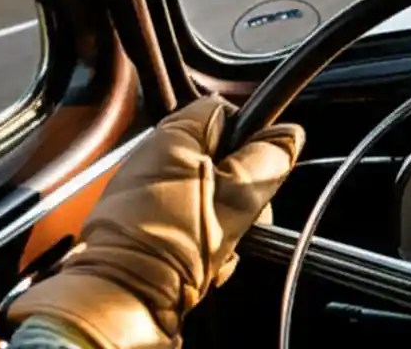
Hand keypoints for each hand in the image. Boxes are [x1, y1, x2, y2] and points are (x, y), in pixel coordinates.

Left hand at [8, 95, 304, 348]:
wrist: (121, 299)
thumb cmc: (170, 247)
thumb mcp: (234, 200)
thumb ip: (264, 162)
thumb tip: (288, 135)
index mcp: (173, 138)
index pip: (224, 112)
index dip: (248, 137)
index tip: (257, 166)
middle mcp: (153, 157)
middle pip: (220, 156)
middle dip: (239, 188)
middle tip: (241, 215)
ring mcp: (144, 192)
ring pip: (209, 192)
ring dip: (223, 217)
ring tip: (220, 244)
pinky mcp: (141, 223)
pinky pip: (188, 218)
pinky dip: (202, 236)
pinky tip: (203, 257)